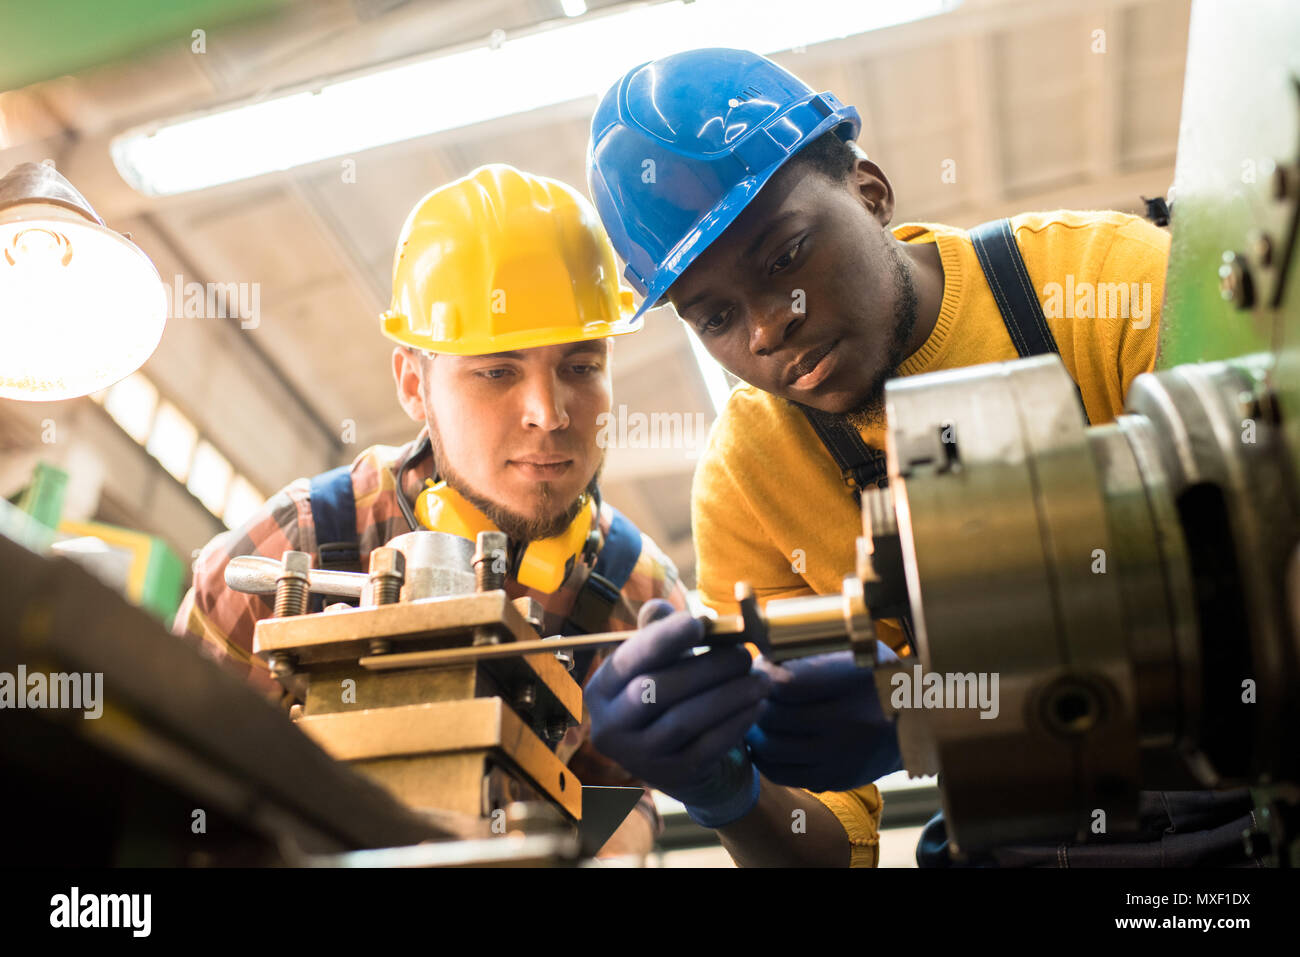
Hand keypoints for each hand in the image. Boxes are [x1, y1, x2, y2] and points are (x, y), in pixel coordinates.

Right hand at [586, 599, 769, 826]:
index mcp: (602, 690)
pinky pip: (708, 746)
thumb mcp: (656, 664)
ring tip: (761, 678)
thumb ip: (657, 633)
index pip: (629, 660)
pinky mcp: (672, 776)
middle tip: (745, 654)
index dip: (663, 639)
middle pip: (658, 690)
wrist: (674, 758)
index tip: (700, 622)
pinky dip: (737, 723)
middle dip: (707, 668)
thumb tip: (659, 608)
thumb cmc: (667, 694)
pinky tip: (757, 705)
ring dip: (730, 695)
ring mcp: (639, 757)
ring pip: (686, 720)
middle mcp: (610, 726)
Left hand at [745, 644, 901, 792]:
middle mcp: (849, 721)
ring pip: (773, 748)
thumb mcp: (860, 651)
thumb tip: (765, 656)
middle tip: (751, 692)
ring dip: (754, 731)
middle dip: (754, 701)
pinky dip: (766, 758)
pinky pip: (784, 773)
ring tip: (755, 716)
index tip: (761, 667)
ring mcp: (842, 755)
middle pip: (775, 717)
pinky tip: (766, 742)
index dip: (763, 674)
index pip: (786, 684)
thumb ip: (817, 652)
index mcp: (853, 682)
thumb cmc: (880, 678)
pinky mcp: (836, 779)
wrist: (919, 725)